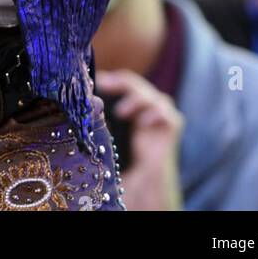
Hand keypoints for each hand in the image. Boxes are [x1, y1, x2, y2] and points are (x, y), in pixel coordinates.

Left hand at [94, 68, 184, 210]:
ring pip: (148, 94)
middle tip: (103, 85)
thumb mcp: (111, 132)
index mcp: (133, 100)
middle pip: (133, 82)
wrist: (146, 179)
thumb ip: (102, 115)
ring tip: (120, 113)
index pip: (123, 81)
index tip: (94, 79)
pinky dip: (153, 113)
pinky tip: (141, 123)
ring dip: (134, 100)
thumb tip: (83, 101)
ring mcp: (163, 110)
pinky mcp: (173, 122)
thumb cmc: (125, 156)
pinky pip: (164, 111)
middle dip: (118, 83)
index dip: (110, 79)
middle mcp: (149, 101)